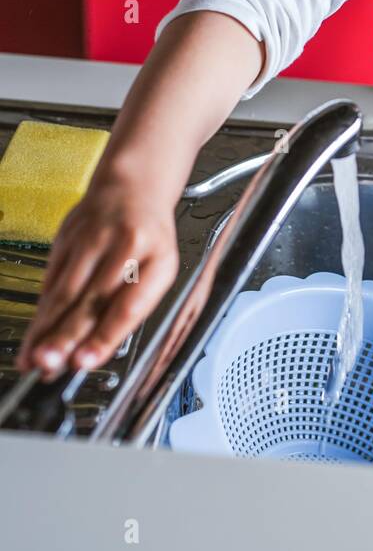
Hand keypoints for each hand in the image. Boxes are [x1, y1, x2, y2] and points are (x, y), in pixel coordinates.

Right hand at [15, 172, 179, 380]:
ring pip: (64, 291)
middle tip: (49, 364)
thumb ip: (135, 306)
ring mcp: (90, 239)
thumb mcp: (160, 269)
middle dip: (66, 335)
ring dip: (46, 329)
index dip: (104, 335)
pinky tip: (34, 334)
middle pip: (90, 298)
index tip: (85, 361)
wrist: (132, 186)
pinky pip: (51, 280)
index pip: (129, 303)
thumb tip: (99, 348)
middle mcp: (122, 246)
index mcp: (156, 257)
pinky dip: (41, 310)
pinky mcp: (66, 238)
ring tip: (34, 359)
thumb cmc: (149, 237)